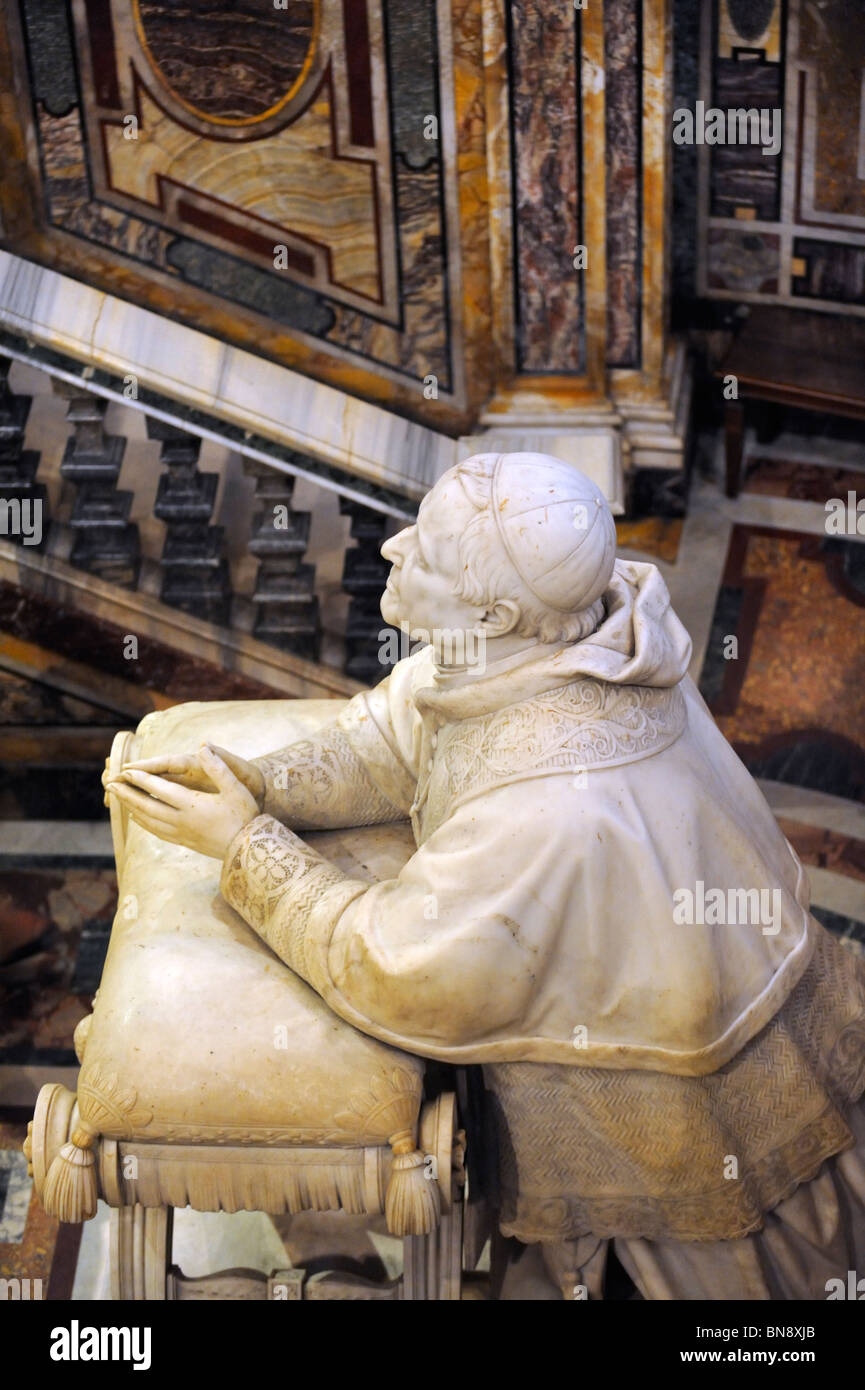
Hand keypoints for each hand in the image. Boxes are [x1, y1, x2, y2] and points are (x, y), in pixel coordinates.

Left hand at [105, 744, 261, 858]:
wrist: (249, 850)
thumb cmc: (245, 817)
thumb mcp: (235, 789)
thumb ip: (217, 767)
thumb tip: (203, 746)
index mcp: (192, 805)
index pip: (160, 790)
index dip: (142, 780)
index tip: (125, 771)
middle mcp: (182, 821)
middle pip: (147, 806)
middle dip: (127, 794)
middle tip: (110, 784)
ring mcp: (181, 834)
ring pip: (149, 821)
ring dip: (132, 808)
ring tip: (119, 798)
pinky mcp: (184, 842)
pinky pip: (157, 832)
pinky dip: (144, 823)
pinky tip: (138, 818)